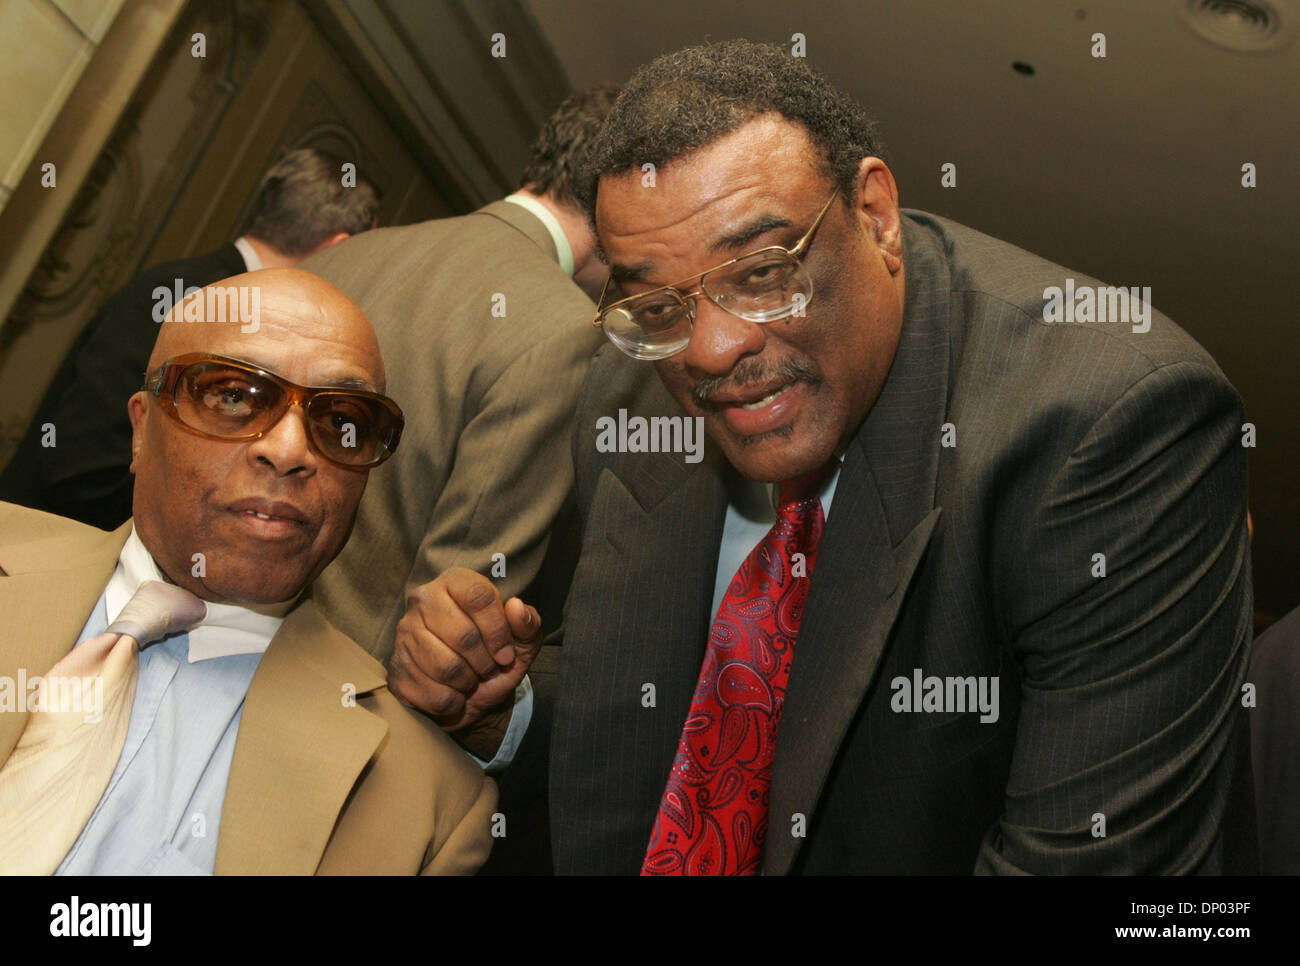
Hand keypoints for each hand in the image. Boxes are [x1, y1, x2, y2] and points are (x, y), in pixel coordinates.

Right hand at [389, 567, 541, 737]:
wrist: (469, 697)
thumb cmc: (494, 659)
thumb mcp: (522, 642)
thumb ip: (527, 623)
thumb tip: (516, 607)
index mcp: (456, 582)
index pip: (479, 596)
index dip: (498, 631)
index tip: (506, 654)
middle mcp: (424, 599)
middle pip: (463, 635)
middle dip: (484, 662)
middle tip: (488, 668)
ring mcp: (405, 633)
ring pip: (446, 667)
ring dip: (468, 682)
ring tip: (470, 679)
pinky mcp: (396, 667)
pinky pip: (433, 693)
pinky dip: (452, 701)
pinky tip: (452, 693)